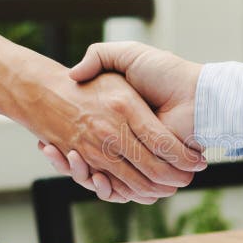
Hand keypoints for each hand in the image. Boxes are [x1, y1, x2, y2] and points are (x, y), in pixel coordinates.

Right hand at [40, 42, 202, 200]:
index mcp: (119, 116)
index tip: (46, 140)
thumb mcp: (127, 55)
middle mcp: (124, 139)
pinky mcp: (148, 170)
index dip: (63, 140)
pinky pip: (119, 187)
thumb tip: (72, 73)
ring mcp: (135, 155)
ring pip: (98, 175)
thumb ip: (100, 56)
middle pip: (86, 159)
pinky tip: (92, 175)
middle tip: (48, 147)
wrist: (196, 94)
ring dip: (79, 172)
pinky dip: (103, 187)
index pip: (82, 133)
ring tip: (65, 156)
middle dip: (67, 160)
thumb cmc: (164, 73)